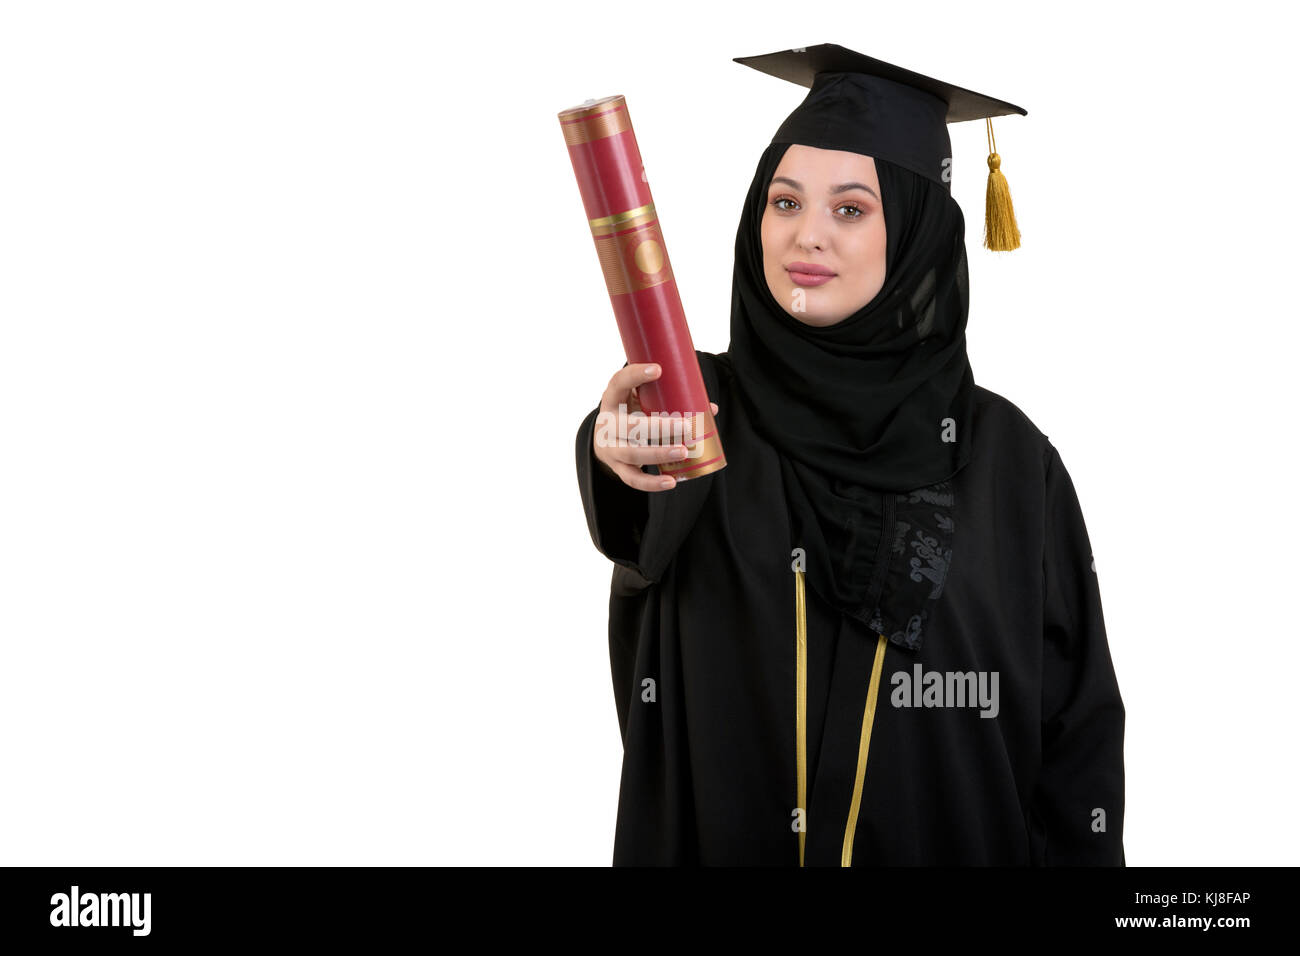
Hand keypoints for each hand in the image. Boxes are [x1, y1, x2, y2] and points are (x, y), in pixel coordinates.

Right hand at [593, 362, 717, 491]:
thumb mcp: (639, 400)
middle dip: (659, 427)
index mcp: (612, 399)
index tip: (658, 369)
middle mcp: (607, 424)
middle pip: (630, 426)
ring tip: (684, 452)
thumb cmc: (630, 412)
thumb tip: (711, 408)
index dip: (635, 376)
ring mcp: (610, 448)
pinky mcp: (618, 468)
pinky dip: (651, 483)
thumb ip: (667, 398)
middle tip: (686, 425)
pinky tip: (671, 482)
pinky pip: (633, 479)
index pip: (618, 383)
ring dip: (659, 453)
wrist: (604, 439)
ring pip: (632, 453)